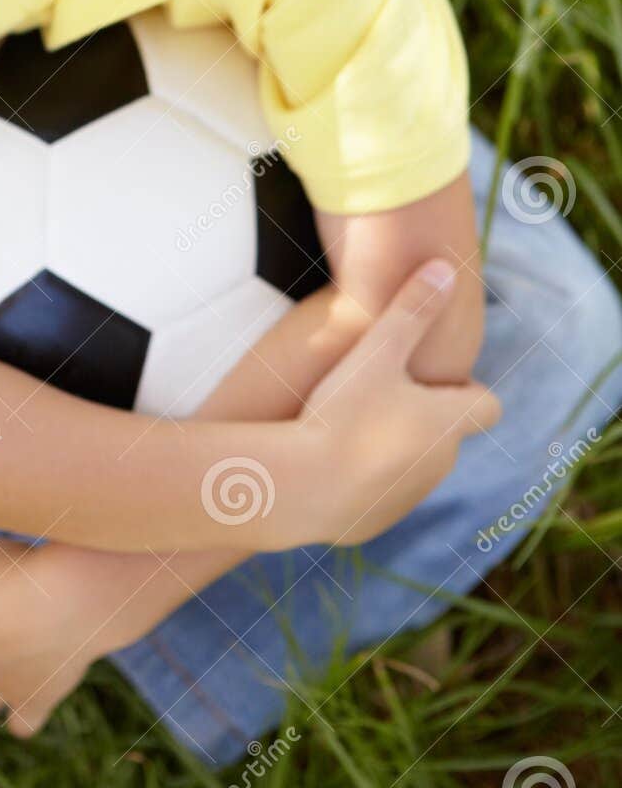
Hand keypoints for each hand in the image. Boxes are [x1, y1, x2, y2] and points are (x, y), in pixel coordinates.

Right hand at [296, 260, 501, 546]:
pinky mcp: (377, 520)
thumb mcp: (376, 351)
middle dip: (421, 413)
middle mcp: (440, 463)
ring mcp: (410, 496)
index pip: (487, 405)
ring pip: (414, 463)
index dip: (464, 389)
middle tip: (373, 391)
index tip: (425, 376)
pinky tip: (325, 457)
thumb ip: (412, 308)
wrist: (300, 487)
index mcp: (448, 421)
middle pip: (446, 432)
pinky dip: (364, 475)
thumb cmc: (341, 412)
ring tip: (344, 422)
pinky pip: (381, 492)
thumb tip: (446, 267)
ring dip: (392, 443)